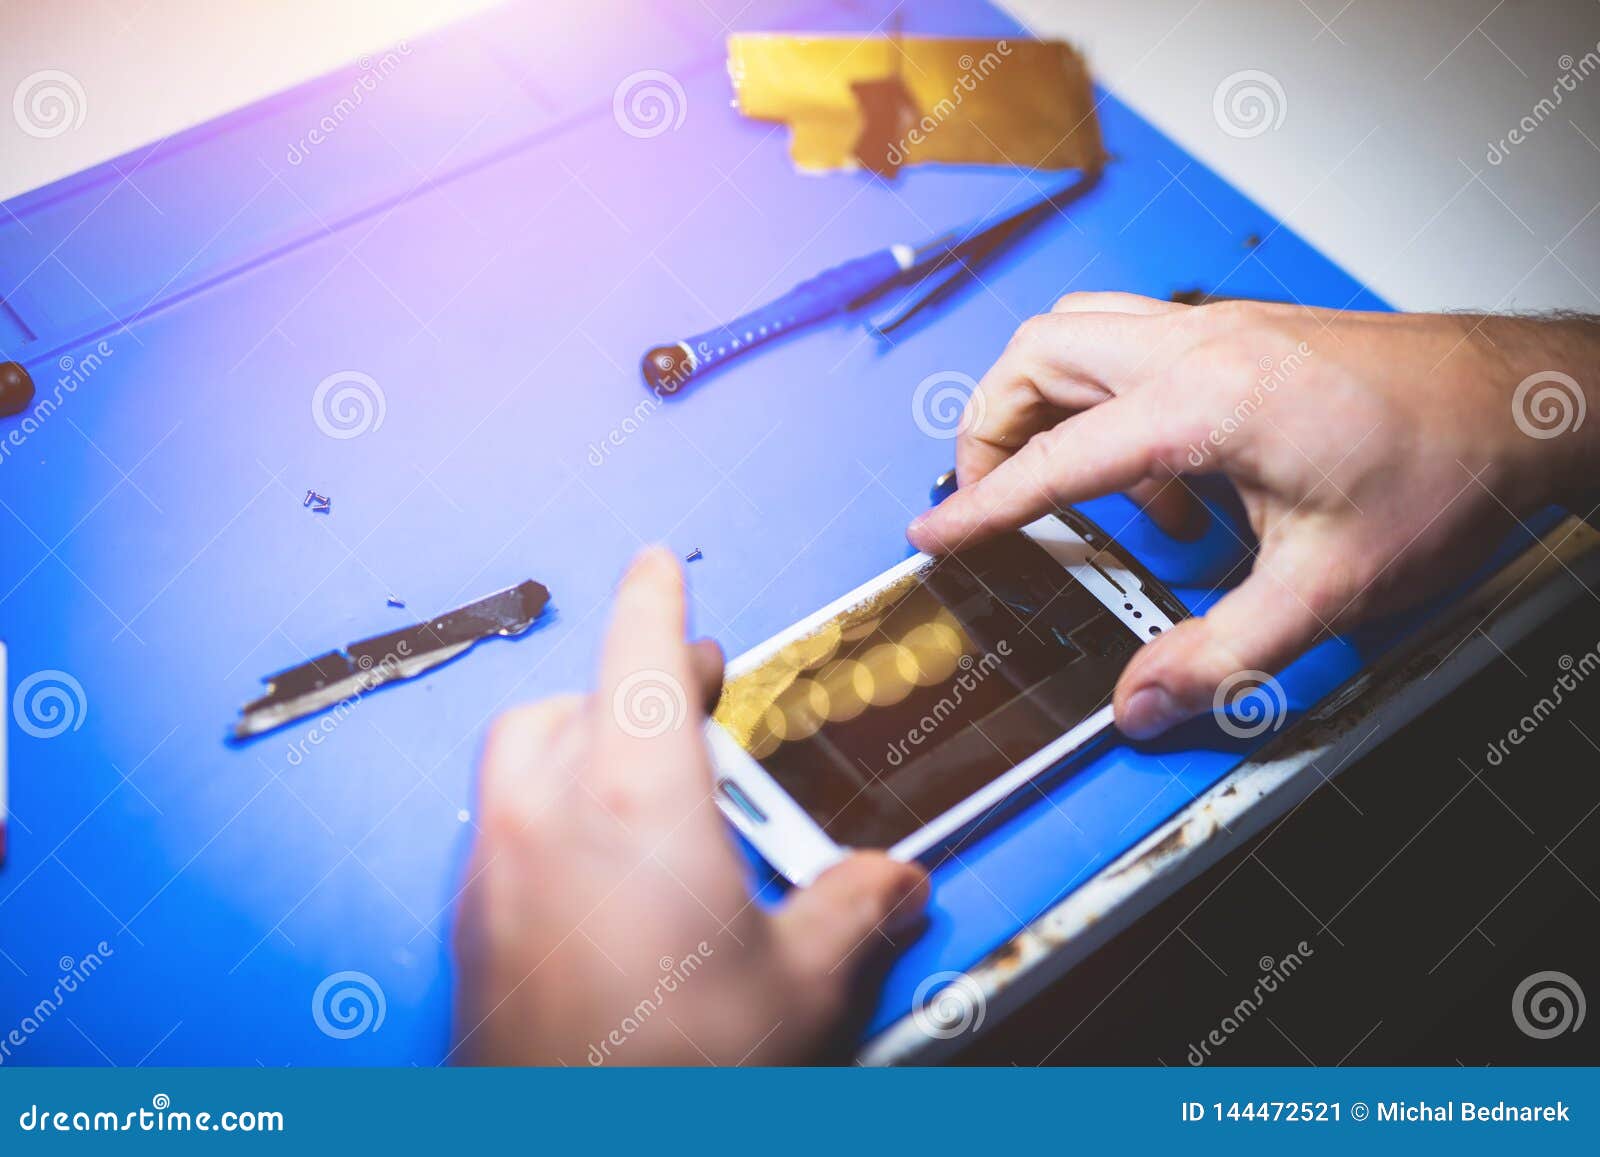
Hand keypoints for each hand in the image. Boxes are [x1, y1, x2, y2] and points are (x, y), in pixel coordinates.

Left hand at [452, 547, 928, 1064]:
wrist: (570, 1150)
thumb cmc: (673, 1076)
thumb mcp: (801, 988)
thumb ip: (854, 913)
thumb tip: (892, 888)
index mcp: (633, 800)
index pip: (640, 652)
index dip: (655, 599)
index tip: (658, 565)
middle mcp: (543, 818)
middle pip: (567, 704)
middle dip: (627, 690)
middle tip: (694, 706)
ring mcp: (493, 878)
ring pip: (523, 770)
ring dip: (582, 756)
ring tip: (655, 804)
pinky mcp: (471, 940)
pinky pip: (506, 843)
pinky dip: (553, 830)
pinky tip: (611, 893)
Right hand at [909, 294, 1599, 737]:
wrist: (1525, 401)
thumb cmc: (1446, 467)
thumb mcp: (1327, 587)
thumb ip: (1223, 655)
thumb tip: (1143, 704)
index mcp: (1203, 403)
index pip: (1054, 457)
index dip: (982, 505)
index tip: (936, 534)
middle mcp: (1197, 346)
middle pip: (1038, 355)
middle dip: (992, 426)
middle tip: (992, 498)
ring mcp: (1220, 328)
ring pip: (1079, 334)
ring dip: (1049, 404)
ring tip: (1085, 492)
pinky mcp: (1242, 333)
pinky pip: (1136, 349)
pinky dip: (1115, 404)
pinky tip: (1172, 482)